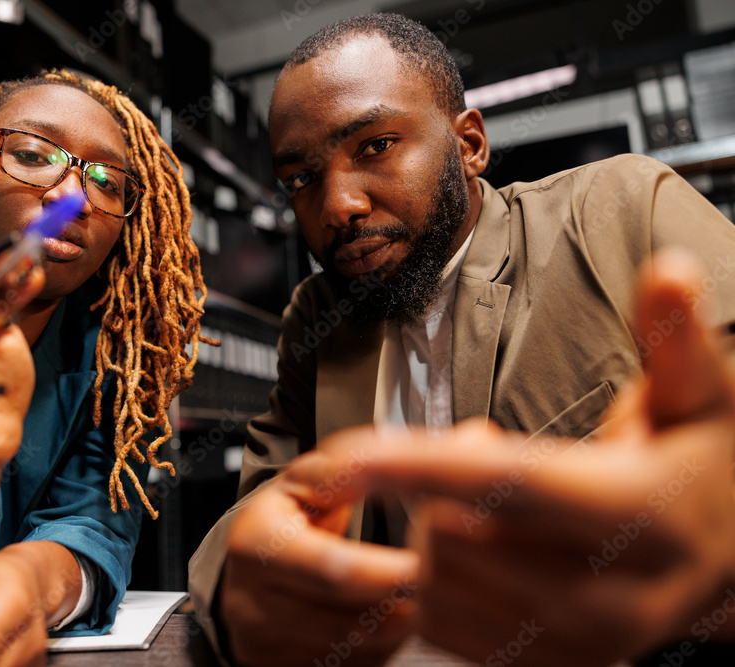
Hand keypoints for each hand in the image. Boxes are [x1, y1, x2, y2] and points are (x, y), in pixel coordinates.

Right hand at [221, 453, 418, 666]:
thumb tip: (368, 471)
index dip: (383, 572)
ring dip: (388, 631)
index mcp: (254, 540)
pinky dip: (370, 649)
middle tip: (430, 588)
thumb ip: (337, 474)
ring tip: (406, 601)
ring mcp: (256, 638)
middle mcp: (246, 597)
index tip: (421, 566)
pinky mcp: (269, 665)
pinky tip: (376, 622)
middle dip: (394, 605)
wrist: (248, 563)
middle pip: (343, 617)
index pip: (331, 569)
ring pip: (346, 648)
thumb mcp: (303, 482)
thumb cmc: (285, 518)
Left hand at [303, 249, 734, 665]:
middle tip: (488, 449)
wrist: (730, 560)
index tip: (350, 454)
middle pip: (451, 535)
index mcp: (636, 517)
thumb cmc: (702, 466)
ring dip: (436, 528)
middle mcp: (606, 598)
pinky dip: (438, 576)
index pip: (505, 487)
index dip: (419, 464)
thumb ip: (676, 337)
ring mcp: (575, 645)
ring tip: (495, 502)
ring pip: (435, 581)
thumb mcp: (702, 395)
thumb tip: (670, 270)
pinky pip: (440, 623)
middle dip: (438, 482)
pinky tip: (484, 546)